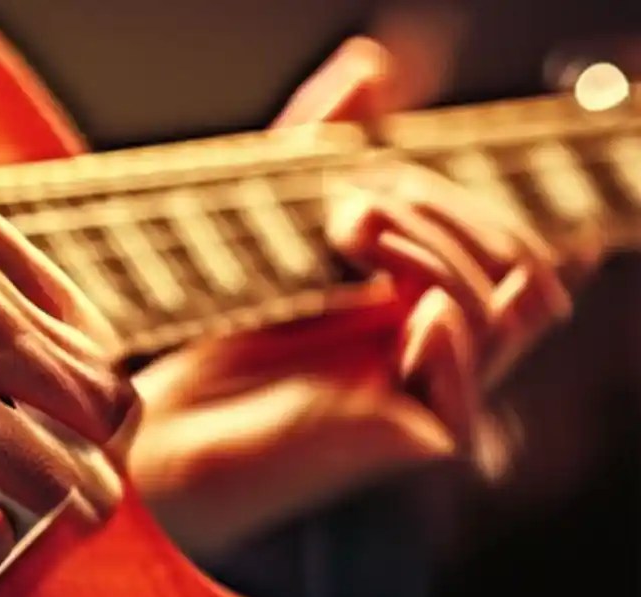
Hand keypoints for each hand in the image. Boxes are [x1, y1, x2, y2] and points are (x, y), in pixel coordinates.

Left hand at [126, 37, 596, 551]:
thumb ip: (325, 139)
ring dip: (437, 251)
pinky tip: (418, 310)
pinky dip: (451, 334)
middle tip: (354, 205)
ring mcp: (435, 391)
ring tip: (351, 231)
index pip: (506, 235)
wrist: (175, 421)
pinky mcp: (415, 439)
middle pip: (515, 264)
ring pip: (499, 312)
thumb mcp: (279, 217)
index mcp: (427, 287)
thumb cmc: (227, 325)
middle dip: (445, 211)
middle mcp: (442, 339)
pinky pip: (467, 389)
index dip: (490, 199)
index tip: (405, 171)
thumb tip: (371, 63)